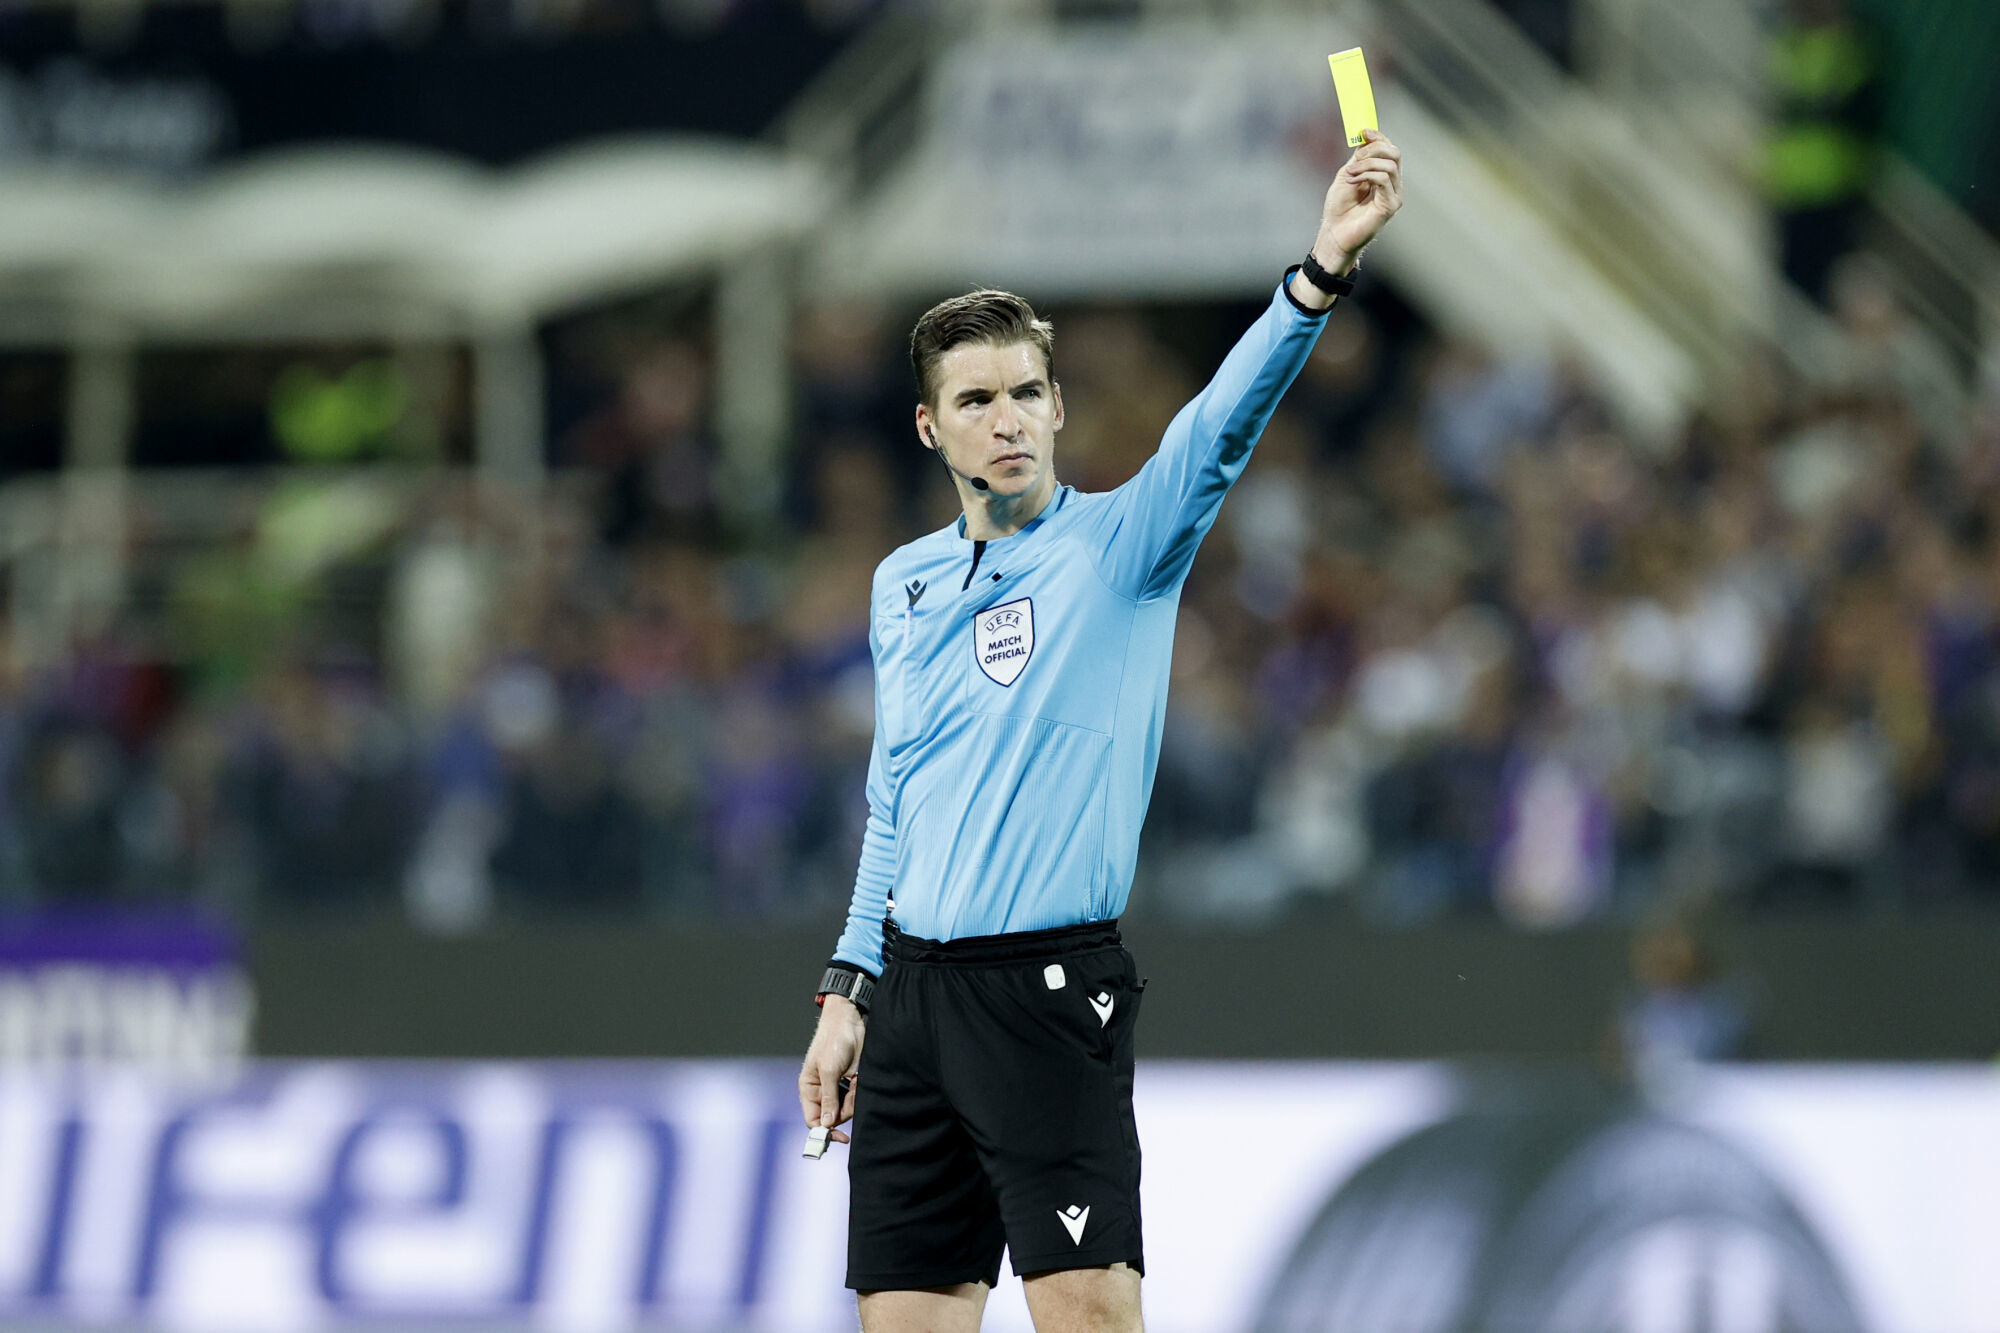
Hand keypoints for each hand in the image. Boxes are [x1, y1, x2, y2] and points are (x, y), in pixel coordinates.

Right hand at [798, 994, 865, 1142]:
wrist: (850, 1022)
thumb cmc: (832, 1041)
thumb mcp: (829, 1070)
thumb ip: (828, 1098)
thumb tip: (827, 1124)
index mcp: (809, 1089)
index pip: (813, 1119)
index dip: (824, 1130)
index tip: (840, 1136)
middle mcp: (821, 1092)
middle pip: (832, 1117)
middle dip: (844, 1109)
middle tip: (852, 1092)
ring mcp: (837, 1088)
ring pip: (846, 1109)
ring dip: (853, 1099)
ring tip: (855, 1080)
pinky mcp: (850, 1083)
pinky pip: (855, 1099)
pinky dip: (859, 1093)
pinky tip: (858, 1078)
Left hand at [1312, 129, 1403, 271]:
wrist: (1334, 233)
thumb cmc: (1339, 208)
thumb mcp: (1347, 175)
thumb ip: (1359, 158)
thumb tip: (1366, 136)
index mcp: (1383, 175)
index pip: (1390, 149)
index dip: (1379, 137)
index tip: (1363, 132)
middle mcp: (1393, 184)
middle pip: (1395, 153)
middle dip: (1374, 148)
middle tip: (1356, 158)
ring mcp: (1394, 195)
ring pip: (1390, 164)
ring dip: (1366, 164)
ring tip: (1350, 175)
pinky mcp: (1390, 205)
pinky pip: (1384, 179)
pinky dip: (1367, 175)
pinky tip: (1354, 181)